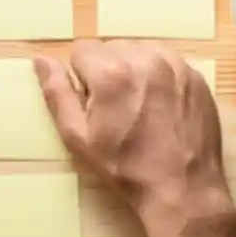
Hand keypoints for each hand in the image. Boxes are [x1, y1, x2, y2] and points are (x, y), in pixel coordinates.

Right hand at [35, 41, 235, 236]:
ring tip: (138, 103)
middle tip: (115, 106)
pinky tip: (161, 104)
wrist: (182, 188)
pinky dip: (159, 74)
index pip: (81, 50)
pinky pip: (167, 60)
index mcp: (111, 72)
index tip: (93, 103)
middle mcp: (145, 58)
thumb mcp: (78, 137)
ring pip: (140, 49)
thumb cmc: (124, 167)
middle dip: (107, 70)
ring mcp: (175, 65)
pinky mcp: (195, 75)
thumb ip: (57, 93)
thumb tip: (40, 60)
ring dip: (133, 68)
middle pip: (111, 47)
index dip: (81, 77)